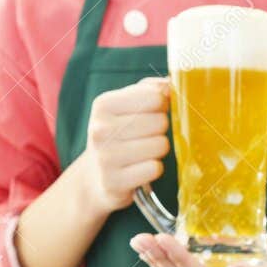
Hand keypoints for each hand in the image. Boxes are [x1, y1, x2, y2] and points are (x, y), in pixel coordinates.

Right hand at [77, 76, 171, 214]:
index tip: (151, 113)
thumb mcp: (126, 105)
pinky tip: (139, 169)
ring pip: (160, 145)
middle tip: (145, 137)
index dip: (161, 106)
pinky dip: (153, 170)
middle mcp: (100, 129)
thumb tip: (171, 85)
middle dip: (160, 130)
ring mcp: (105, 157)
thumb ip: (150, 89)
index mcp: (103, 105)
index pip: (155, 97)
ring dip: (157, 150)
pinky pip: (155, 168)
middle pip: (160, 122)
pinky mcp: (114, 181)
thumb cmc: (119, 134)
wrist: (95, 176)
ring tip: (142, 153)